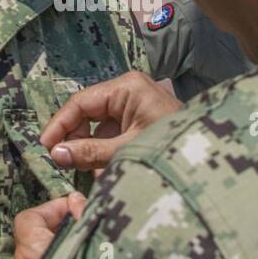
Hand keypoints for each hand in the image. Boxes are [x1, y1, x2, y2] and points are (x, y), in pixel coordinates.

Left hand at [5, 191, 86, 258]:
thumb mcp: (98, 240)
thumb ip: (85, 216)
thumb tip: (76, 203)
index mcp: (33, 253)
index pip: (27, 219)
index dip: (50, 209)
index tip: (75, 208)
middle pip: (29, 242)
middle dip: (55, 232)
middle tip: (82, 230)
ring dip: (53, 256)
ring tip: (81, 254)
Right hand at [41, 70, 181, 172]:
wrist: (212, 162)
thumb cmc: (171, 149)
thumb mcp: (126, 151)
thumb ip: (90, 153)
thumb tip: (55, 154)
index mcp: (127, 88)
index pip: (81, 102)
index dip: (60, 125)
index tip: (45, 147)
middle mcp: (130, 92)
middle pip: (88, 113)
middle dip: (74, 138)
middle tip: (60, 163)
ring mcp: (136, 109)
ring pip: (99, 127)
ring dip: (88, 148)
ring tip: (80, 170)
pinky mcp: (142, 125)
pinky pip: (113, 136)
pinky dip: (103, 153)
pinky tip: (99, 170)